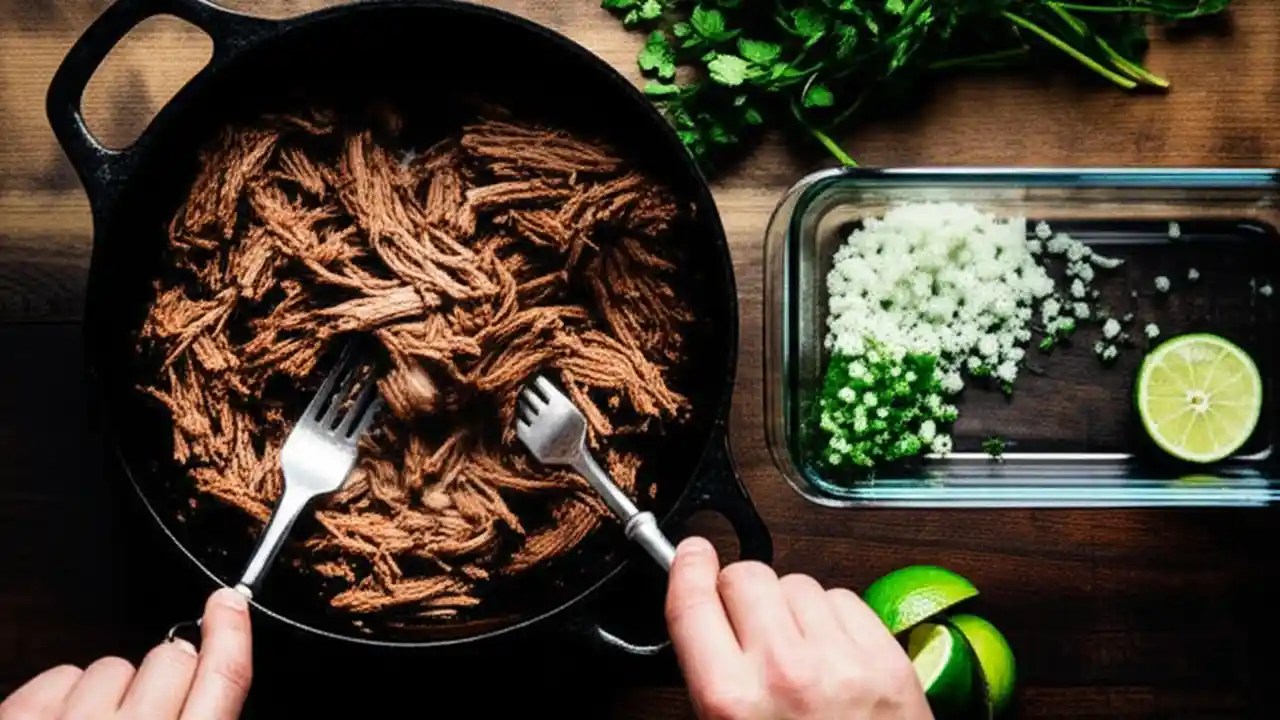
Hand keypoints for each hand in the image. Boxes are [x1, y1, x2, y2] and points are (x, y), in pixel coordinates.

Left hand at [0, 588, 253, 719]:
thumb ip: (195, 716)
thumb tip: (203, 681)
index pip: (224, 681)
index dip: (232, 634)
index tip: (229, 602)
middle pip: (170, 661)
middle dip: (162, 677)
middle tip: (145, 716)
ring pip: (111, 667)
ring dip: (104, 696)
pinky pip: (59, 677)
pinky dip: (56, 702)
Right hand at [665, 537, 931, 719]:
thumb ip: (711, 679)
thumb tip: (702, 617)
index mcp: (731, 701)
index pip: (691, 599)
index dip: (687, 566)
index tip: (691, 555)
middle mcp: (784, 672)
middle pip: (747, 576)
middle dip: (740, 591)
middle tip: (746, 619)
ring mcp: (840, 662)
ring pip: (798, 583)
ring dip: (790, 607)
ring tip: (797, 649)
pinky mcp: (887, 660)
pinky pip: (844, 599)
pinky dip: (834, 618)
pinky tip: (833, 654)